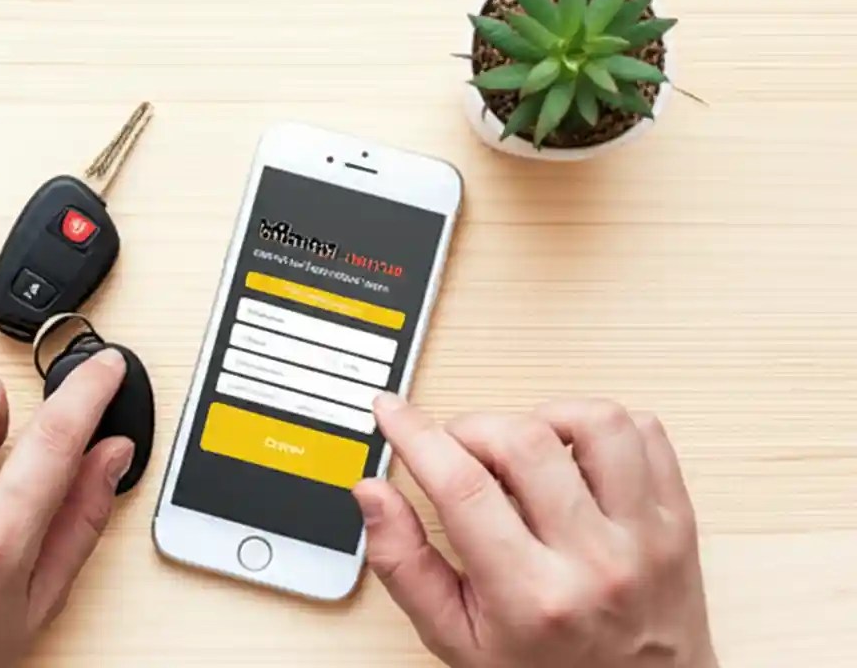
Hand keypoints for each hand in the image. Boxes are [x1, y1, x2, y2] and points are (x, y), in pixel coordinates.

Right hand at [354, 396, 716, 667]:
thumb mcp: (457, 639)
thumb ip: (405, 565)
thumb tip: (373, 493)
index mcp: (531, 597)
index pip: (462, 487)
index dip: (416, 436)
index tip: (392, 412)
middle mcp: (595, 562)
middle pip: (524, 442)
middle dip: (471, 428)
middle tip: (457, 449)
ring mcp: (645, 537)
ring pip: (596, 424)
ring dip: (543, 417)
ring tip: (522, 447)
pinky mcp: (678, 520)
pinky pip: (647, 434)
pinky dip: (603, 426)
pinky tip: (574, 453)